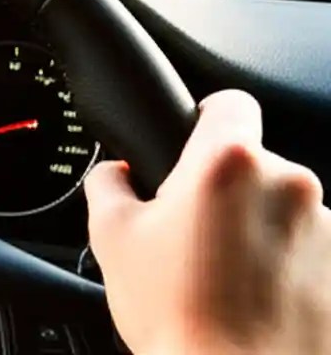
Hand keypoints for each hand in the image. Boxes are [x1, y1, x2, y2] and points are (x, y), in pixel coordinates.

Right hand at [85, 90, 330, 354]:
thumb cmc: (178, 315)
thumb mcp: (112, 238)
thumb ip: (109, 185)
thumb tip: (114, 175)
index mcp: (228, 162)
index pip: (228, 102)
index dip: (205, 117)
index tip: (191, 143)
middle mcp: (289, 183)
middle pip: (254, 163)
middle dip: (224, 190)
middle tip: (189, 234)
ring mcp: (327, 228)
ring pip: (283, 208)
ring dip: (257, 229)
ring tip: (222, 277)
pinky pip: (309, 251)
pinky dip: (285, 266)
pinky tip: (253, 298)